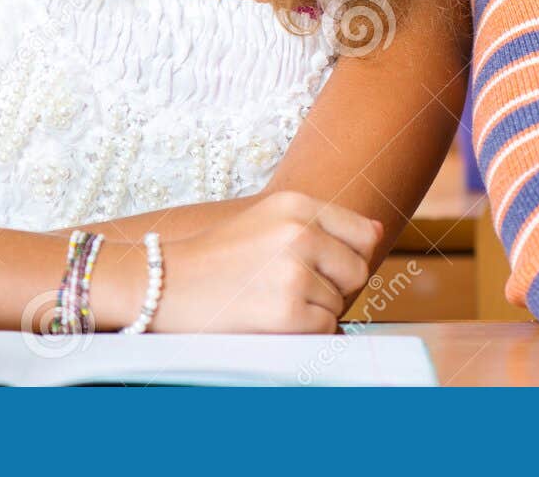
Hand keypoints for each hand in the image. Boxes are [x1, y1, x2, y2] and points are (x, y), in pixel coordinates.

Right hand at [153, 191, 382, 332]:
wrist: (158, 285)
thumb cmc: (216, 258)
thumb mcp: (267, 221)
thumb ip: (322, 225)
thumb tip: (380, 231)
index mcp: (297, 204)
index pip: (365, 234)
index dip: (349, 258)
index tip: (322, 269)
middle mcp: (300, 232)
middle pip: (357, 272)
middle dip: (333, 288)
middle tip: (288, 291)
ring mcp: (294, 271)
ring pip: (339, 304)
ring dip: (314, 312)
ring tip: (269, 303)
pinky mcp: (287, 312)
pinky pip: (325, 330)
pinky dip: (305, 334)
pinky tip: (270, 322)